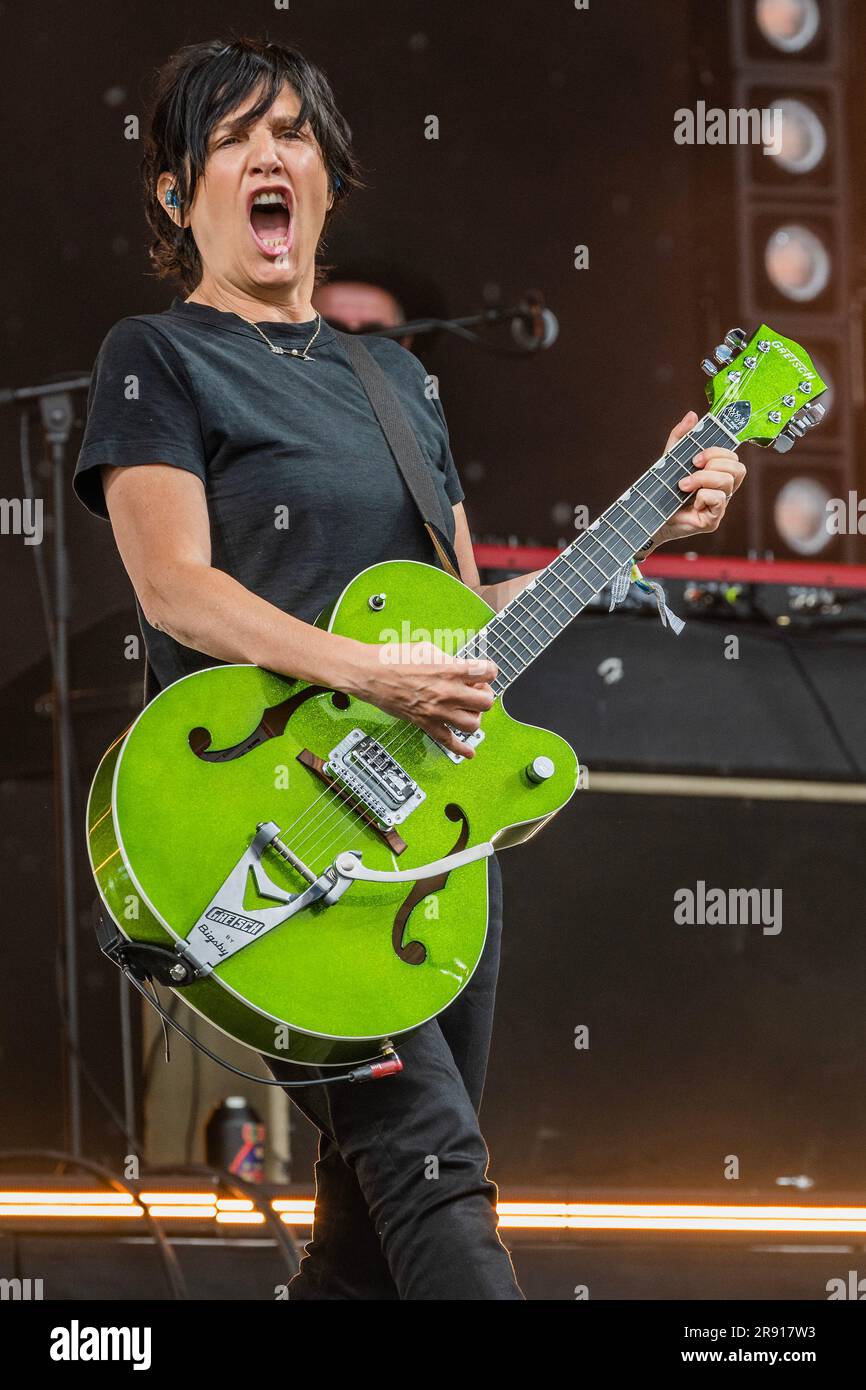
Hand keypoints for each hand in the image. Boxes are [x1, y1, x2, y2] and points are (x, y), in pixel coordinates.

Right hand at [343, 641, 497, 758]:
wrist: (370, 673)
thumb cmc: (394, 658)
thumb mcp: (427, 649)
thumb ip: (448, 660)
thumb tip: (460, 668)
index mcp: (451, 670)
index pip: (489, 672)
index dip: (489, 671)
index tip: (484, 672)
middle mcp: (448, 692)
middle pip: (486, 702)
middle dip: (484, 695)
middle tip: (476, 691)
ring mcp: (437, 711)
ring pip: (473, 724)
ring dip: (474, 717)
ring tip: (467, 710)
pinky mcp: (425, 723)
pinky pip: (448, 742)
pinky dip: (461, 749)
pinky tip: (468, 752)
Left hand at [651, 411, 745, 547]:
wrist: (649, 514)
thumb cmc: (664, 488)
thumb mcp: (671, 458)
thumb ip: (681, 436)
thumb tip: (692, 415)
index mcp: (717, 474)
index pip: (733, 457)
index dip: (719, 452)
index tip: (696, 457)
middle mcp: (722, 490)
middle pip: (738, 469)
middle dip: (714, 463)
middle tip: (692, 467)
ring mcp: (719, 506)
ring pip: (728, 483)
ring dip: (703, 478)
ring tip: (683, 485)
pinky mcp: (712, 521)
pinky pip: (719, 500)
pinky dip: (703, 496)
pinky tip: (691, 502)